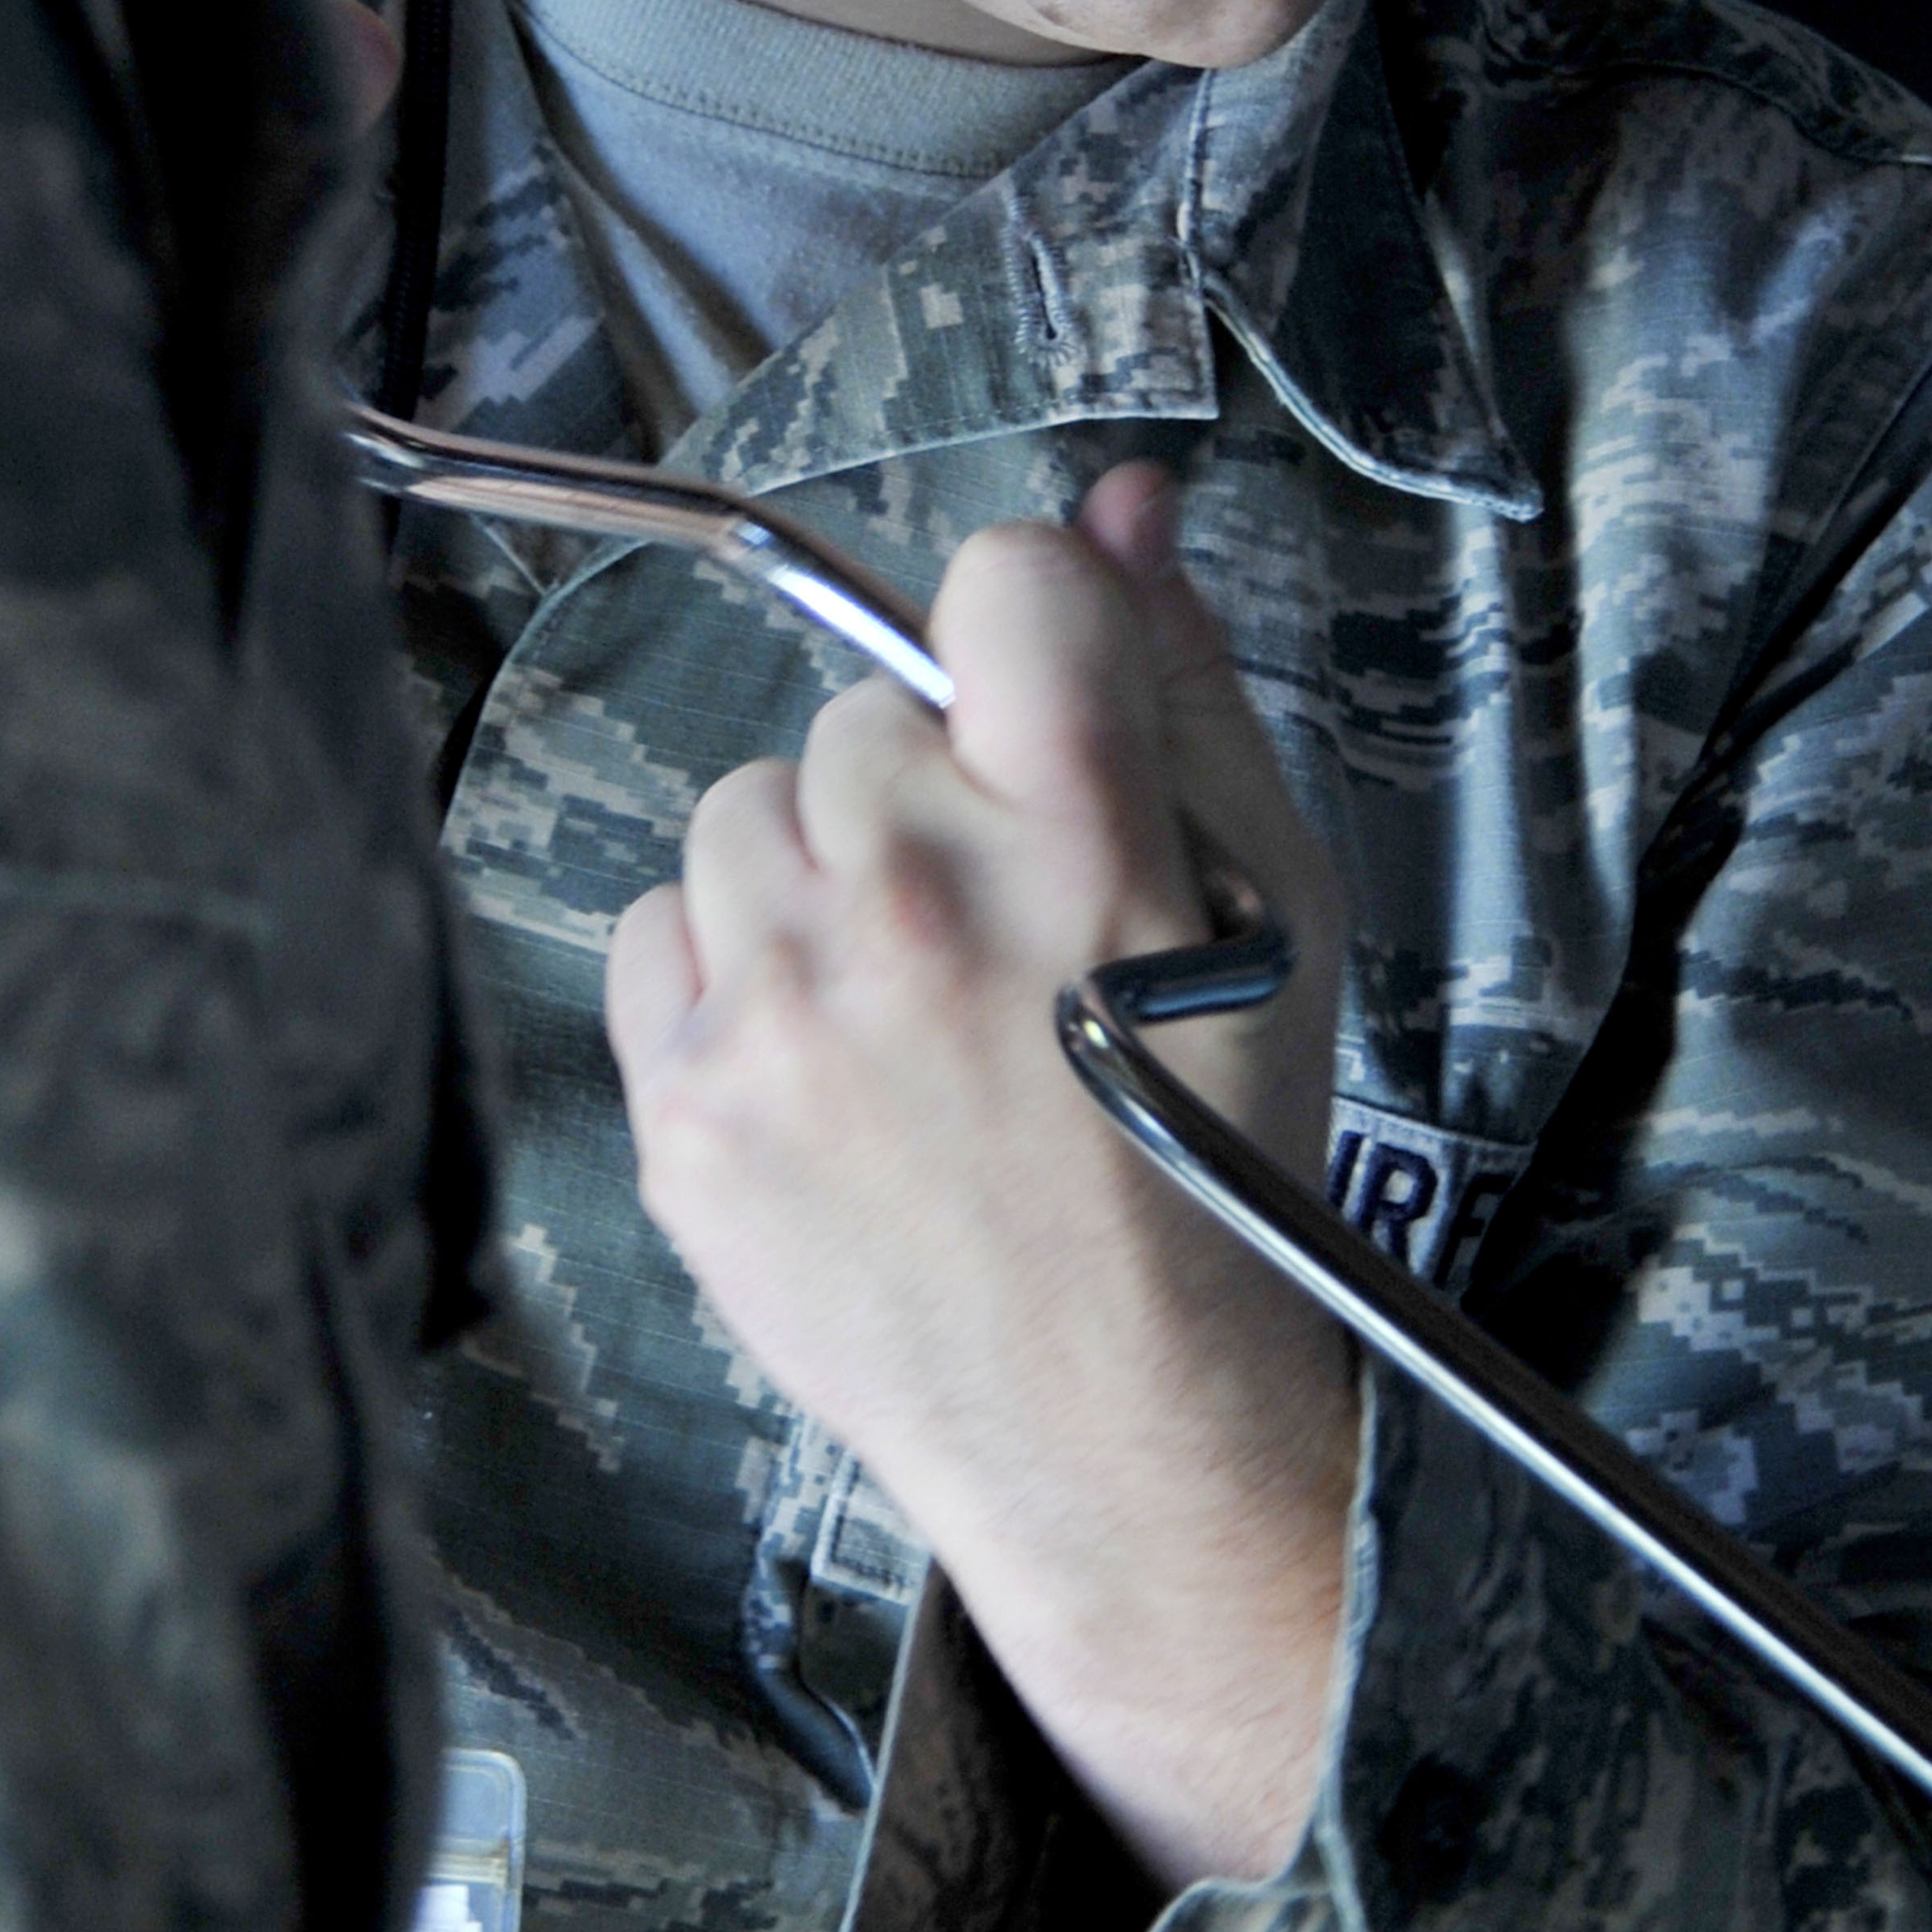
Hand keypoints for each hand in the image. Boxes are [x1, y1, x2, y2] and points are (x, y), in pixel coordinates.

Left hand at [605, 464, 1359, 1888]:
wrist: (1120, 1422)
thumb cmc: (1213, 1160)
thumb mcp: (1272, 906)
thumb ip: (1181, 687)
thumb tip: (1122, 508)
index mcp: (1072, 830)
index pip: (1000, 579)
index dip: (1034, 636)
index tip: (1047, 726)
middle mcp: (904, 895)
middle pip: (855, 715)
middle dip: (923, 796)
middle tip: (1000, 936)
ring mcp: (777, 1006)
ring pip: (742, 816)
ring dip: (814, 884)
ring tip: (909, 1009)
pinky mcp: (686, 1105)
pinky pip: (658, 935)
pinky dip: (730, 978)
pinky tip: (828, 1063)